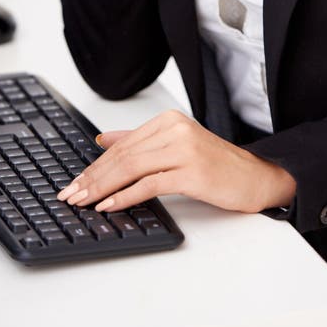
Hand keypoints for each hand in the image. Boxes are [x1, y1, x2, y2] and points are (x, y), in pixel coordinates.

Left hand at [56, 109, 296, 213]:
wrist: (255, 177)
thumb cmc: (216, 165)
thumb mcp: (175, 145)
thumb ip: (139, 140)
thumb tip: (102, 138)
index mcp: (169, 121)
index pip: (122, 144)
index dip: (95, 165)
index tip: (76, 182)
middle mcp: (175, 129)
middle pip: (123, 155)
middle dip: (92, 178)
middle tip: (71, 194)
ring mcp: (184, 149)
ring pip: (132, 167)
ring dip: (102, 188)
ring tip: (83, 202)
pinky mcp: (192, 172)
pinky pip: (150, 184)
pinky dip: (125, 196)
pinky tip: (109, 205)